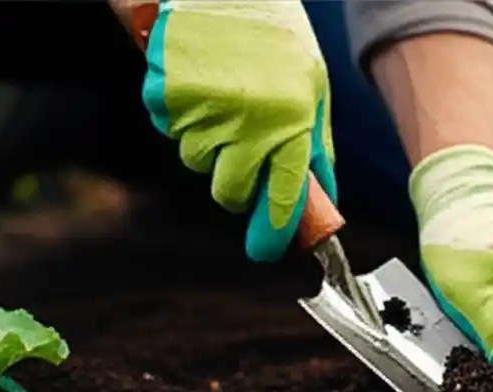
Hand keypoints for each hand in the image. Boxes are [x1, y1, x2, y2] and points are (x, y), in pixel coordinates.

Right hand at [140, 1, 334, 260]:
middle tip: (243, 154)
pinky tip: (199, 84)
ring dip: (207, 144)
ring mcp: (204, 110)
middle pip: (229, 192)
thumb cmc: (278, 39)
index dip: (272, 232)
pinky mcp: (166, 95)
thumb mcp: (312, 90)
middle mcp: (248, 122)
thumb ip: (316, 149)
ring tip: (225, 99)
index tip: (266, 250)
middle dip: (236, 184)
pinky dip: (179, 116)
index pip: (282, 198)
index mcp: (291, 123)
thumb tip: (325, 201)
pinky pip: (169, 129)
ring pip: (196, 161)